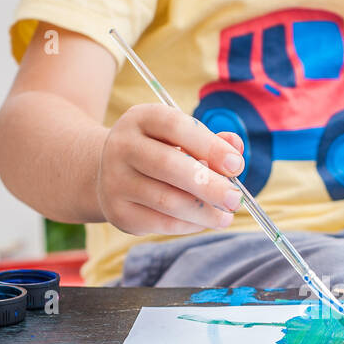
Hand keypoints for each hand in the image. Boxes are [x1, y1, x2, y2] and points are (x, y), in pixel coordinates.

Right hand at [95, 104, 245, 235]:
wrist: (107, 170)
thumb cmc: (158, 151)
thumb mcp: (180, 137)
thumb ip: (210, 141)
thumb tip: (236, 148)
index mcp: (141, 118)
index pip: (175, 126)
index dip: (209, 146)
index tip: (236, 165)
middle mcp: (122, 146)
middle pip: (168, 165)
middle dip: (208, 185)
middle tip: (234, 200)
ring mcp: (116, 180)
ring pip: (166, 199)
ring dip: (203, 212)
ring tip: (225, 217)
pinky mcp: (118, 211)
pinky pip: (161, 222)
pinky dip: (189, 225)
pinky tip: (203, 222)